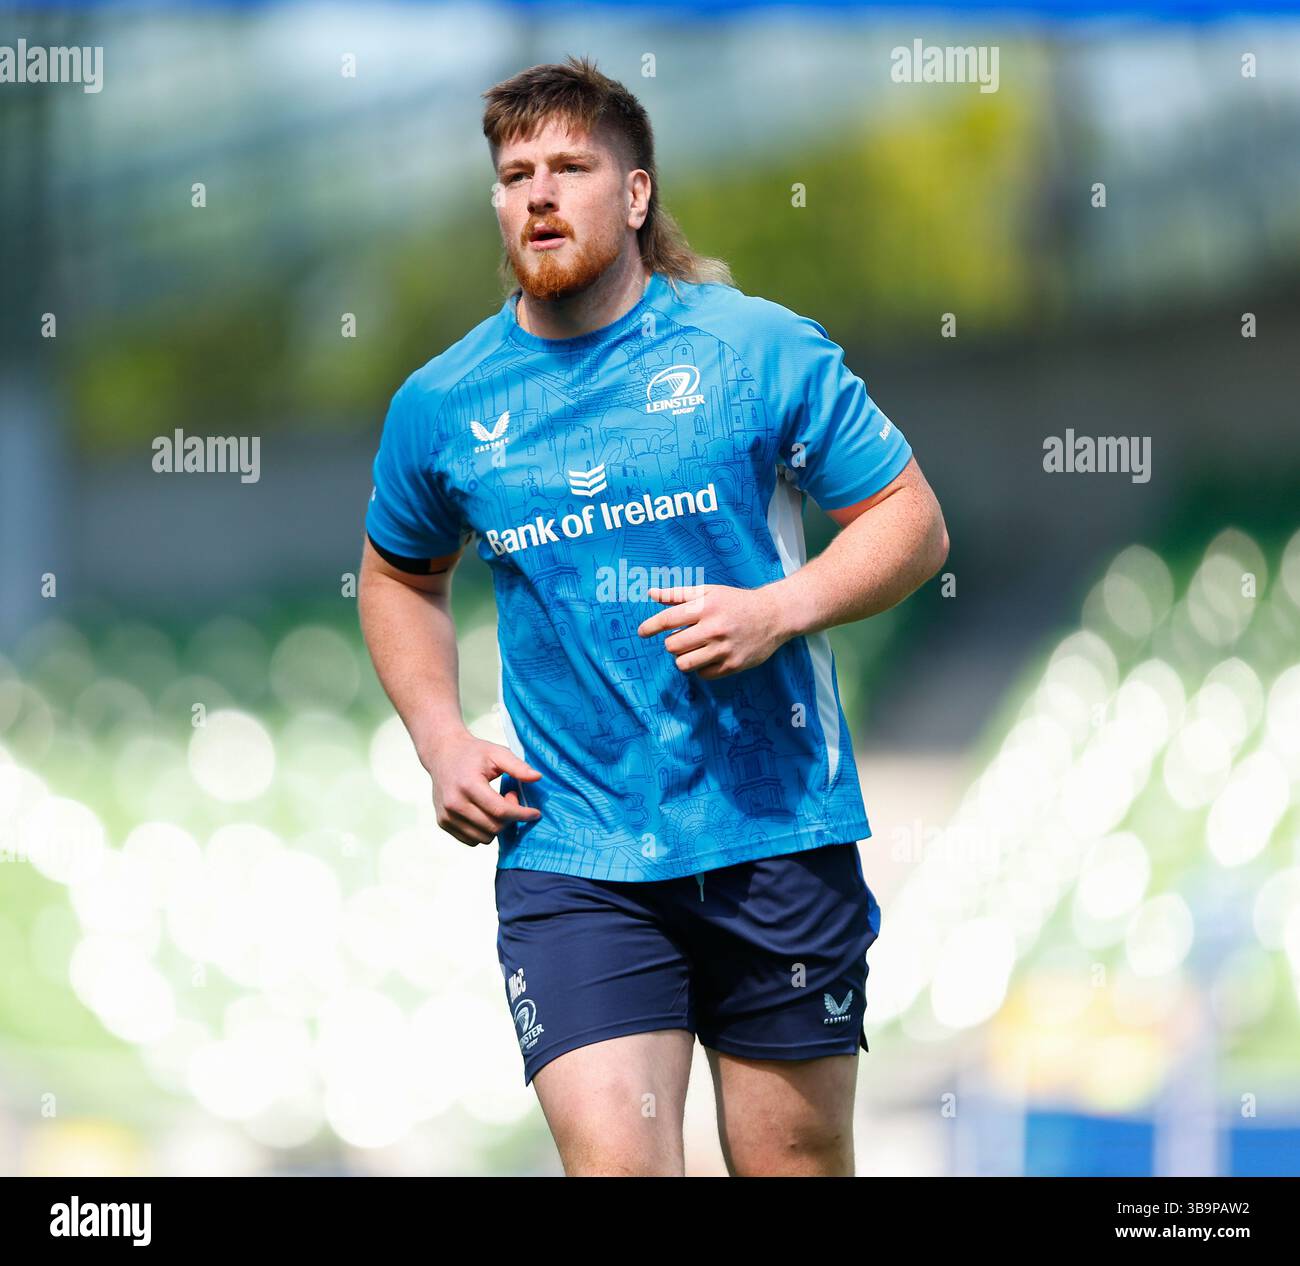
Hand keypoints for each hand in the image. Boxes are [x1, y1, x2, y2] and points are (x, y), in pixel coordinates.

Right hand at [419, 731, 541, 845]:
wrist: (443, 754)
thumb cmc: (473, 753)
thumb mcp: (497, 753)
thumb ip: (518, 766)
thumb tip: (538, 777)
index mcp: (468, 785)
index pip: (500, 810)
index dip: (522, 814)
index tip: (535, 813)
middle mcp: (454, 803)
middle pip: (493, 827)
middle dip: (510, 818)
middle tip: (511, 798)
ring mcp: (446, 815)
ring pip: (483, 838)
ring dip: (497, 826)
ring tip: (496, 805)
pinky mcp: (443, 822)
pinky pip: (471, 840)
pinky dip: (483, 831)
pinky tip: (485, 812)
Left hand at [636, 583, 794, 679]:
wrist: (773, 616)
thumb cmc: (736, 602)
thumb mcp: (709, 592)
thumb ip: (679, 594)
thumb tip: (651, 594)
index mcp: (706, 607)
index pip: (668, 619)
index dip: (650, 627)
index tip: (641, 632)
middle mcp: (714, 628)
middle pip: (672, 645)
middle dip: (671, 643)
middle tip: (680, 638)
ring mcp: (724, 649)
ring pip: (684, 663)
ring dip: (682, 658)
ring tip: (691, 650)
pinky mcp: (732, 665)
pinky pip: (702, 674)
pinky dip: (701, 667)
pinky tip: (709, 656)